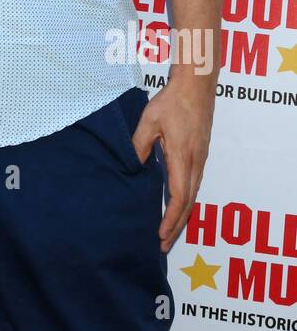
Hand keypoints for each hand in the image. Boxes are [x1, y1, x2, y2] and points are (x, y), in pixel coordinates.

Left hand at [131, 83, 213, 251]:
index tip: (160, 235)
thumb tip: (131, 169)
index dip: (170, 219)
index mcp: (184, 158)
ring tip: (168, 232)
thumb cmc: (173, 100)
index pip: (179, 198)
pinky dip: (185, 201)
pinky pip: (194, 185)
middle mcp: (196, 163)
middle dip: (176, 227)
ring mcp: (200, 160)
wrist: (197, 84)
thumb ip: (139, 145)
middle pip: (188, 204)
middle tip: (162, 246)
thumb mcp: (150, 121)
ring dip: (181, 216)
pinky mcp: (200, 154)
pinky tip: (175, 205)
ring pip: (193, 196)